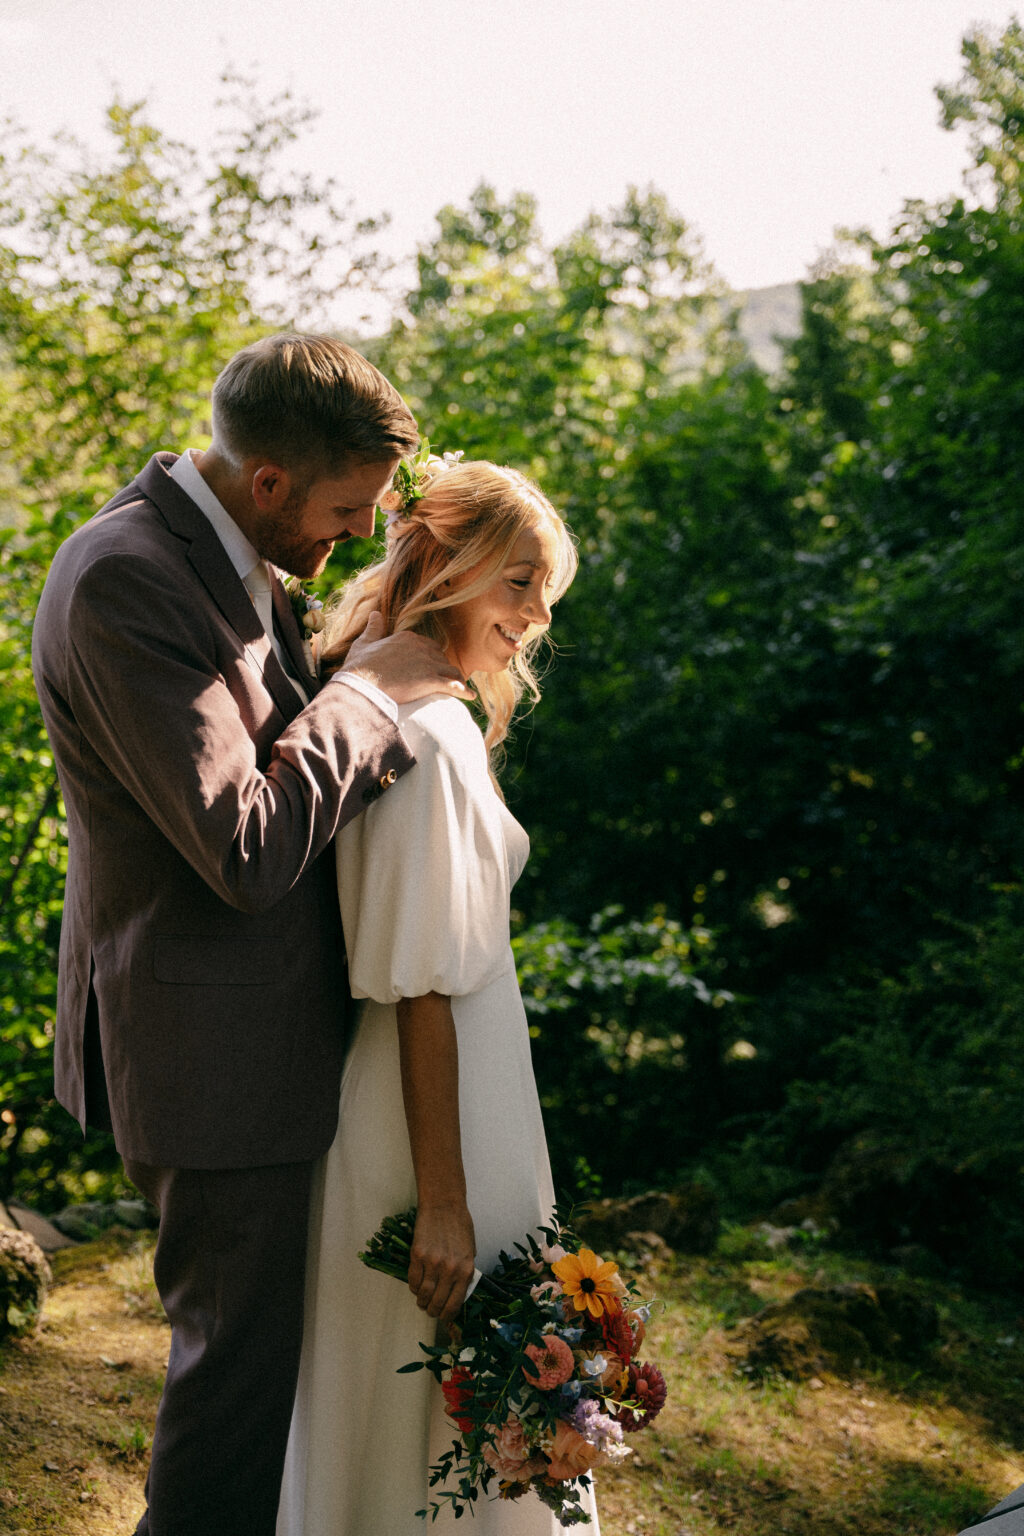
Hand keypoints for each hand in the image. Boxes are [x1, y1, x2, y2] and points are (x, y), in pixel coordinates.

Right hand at [343, 612, 473, 703]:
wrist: (362, 686)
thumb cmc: (358, 668)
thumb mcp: (363, 643)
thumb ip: (373, 628)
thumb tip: (375, 613)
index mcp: (407, 638)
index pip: (427, 645)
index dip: (431, 657)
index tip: (431, 666)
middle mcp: (421, 647)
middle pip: (441, 657)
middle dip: (444, 668)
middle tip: (446, 680)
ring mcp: (427, 664)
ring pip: (450, 670)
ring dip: (455, 679)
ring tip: (460, 688)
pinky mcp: (431, 681)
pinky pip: (454, 685)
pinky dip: (464, 691)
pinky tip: (470, 697)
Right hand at [407, 1202, 476, 1325]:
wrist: (444, 1204)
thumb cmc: (459, 1224)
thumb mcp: (470, 1250)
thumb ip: (464, 1270)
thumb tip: (457, 1291)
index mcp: (466, 1270)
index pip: (455, 1304)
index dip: (447, 1315)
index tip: (444, 1318)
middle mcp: (450, 1270)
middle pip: (437, 1303)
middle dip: (433, 1311)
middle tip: (430, 1311)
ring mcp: (432, 1263)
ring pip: (423, 1295)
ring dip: (421, 1302)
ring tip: (422, 1302)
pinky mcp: (417, 1255)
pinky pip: (413, 1280)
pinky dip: (413, 1287)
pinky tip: (416, 1287)